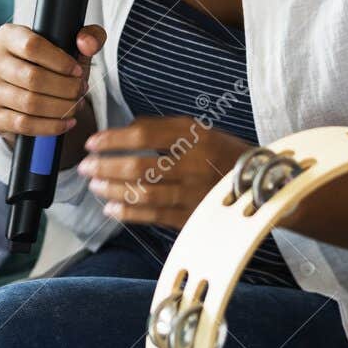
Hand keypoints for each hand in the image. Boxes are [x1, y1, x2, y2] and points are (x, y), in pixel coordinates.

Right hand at [0, 23, 105, 143]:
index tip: (77, 71)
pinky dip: (50, 126)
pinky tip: (67, 122)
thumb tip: (87, 44)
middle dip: (65, 88)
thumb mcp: (72, 46)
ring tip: (76, 106)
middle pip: (32, 77)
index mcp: (7, 36)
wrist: (28, 93)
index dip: (60, 61)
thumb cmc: (52, 64)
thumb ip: (89, 36)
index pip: (32, 46)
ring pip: (29, 103)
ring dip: (60, 107)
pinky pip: (23, 124)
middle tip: (80, 92)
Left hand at [79, 117, 249, 230]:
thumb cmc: (222, 155)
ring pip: (142, 192)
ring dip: (112, 190)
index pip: (144, 133)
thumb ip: (164, 129)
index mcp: (195, 135)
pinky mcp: (193, 218)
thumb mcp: (199, 130)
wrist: (261, 187)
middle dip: (105, 166)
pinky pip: (153, 216)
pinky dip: (128, 212)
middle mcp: (195, 163)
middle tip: (85, 167)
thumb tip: (123, 131)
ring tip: (95, 186)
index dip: (113, 139)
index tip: (91, 142)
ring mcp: (194, 193)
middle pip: (139, 165)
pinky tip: (111, 208)